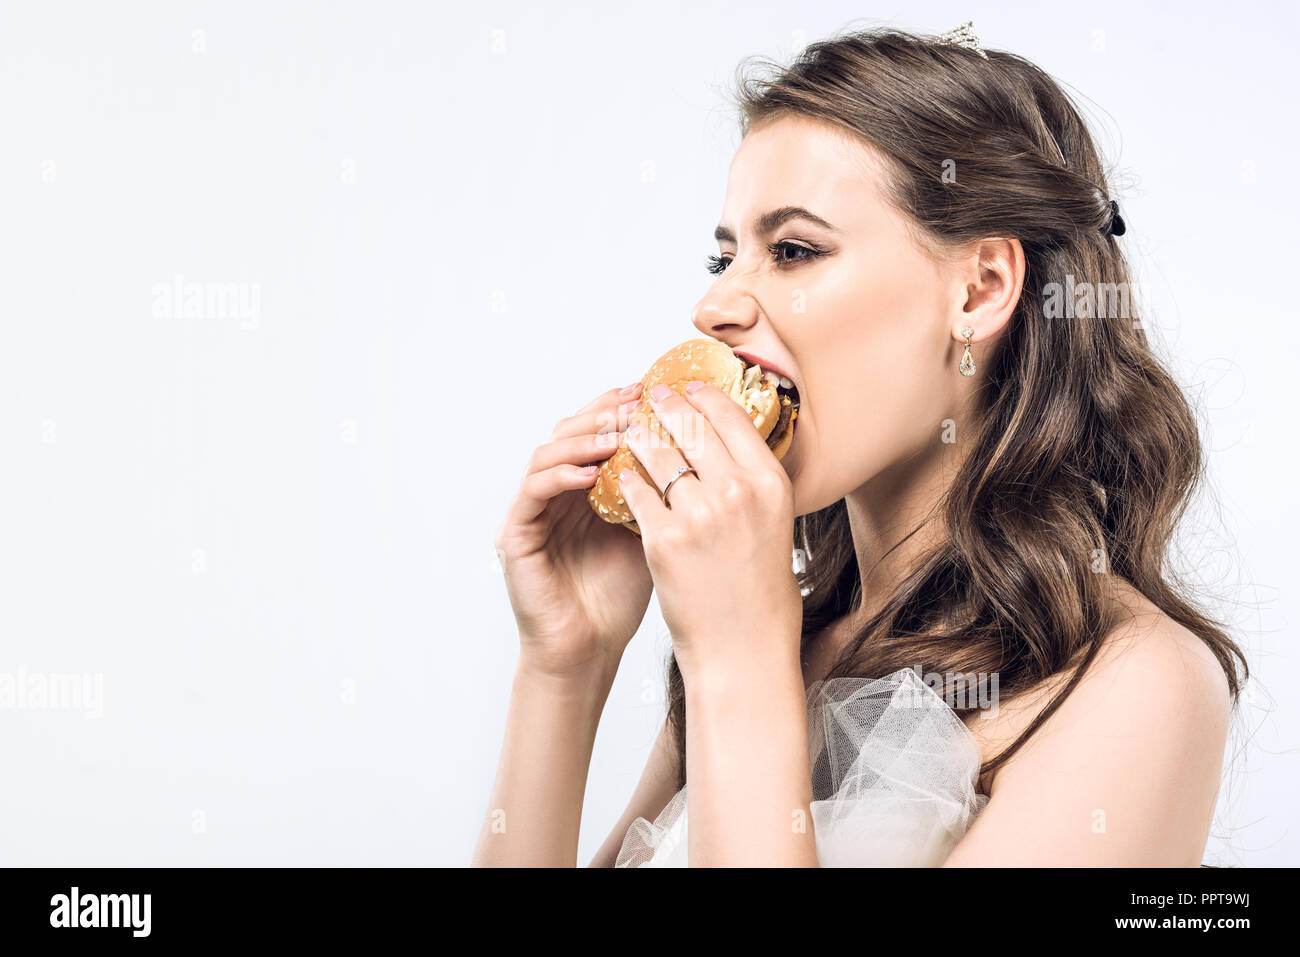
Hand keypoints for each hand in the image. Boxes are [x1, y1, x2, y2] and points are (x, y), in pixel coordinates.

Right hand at [495, 383, 653, 679]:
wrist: (589, 649)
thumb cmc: (620, 595)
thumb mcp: (652, 531)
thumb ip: (661, 491)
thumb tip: (704, 447)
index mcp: (586, 486)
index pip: (598, 431)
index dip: (620, 406)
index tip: (653, 389)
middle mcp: (555, 491)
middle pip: (570, 432)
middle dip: (604, 413)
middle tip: (636, 403)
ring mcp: (533, 511)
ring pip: (548, 454)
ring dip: (583, 439)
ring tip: (617, 432)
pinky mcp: (516, 535)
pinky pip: (532, 493)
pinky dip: (560, 476)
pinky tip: (590, 473)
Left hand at [617, 380, 802, 676]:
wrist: (743, 648)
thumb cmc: (759, 591)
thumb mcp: (772, 524)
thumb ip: (750, 481)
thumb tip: (724, 441)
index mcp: (769, 484)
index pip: (731, 419)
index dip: (704, 397)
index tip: (687, 387)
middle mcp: (736, 492)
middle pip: (691, 428)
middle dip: (666, 407)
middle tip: (650, 395)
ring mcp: (698, 515)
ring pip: (656, 456)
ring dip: (638, 438)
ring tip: (627, 430)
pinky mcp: (663, 540)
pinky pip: (635, 493)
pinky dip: (625, 481)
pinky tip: (619, 475)